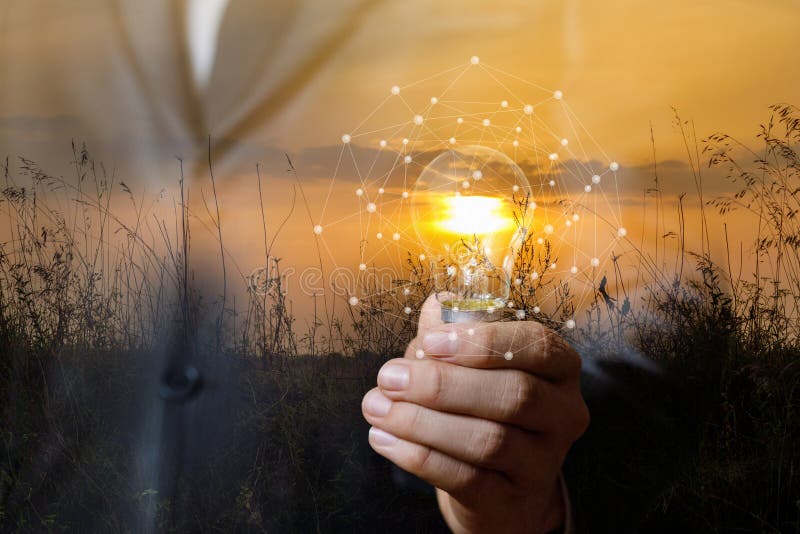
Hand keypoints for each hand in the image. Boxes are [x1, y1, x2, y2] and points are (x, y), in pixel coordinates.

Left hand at [362, 296, 588, 532]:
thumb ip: (455, 333)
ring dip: (422, 422)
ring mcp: (542, 462)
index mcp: (559, 369)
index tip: (430, 342)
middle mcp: (562, 414)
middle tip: (389, 377)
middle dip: (442, 384)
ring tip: (377, 408)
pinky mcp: (511, 501)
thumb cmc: (483, 407)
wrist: (500, 487)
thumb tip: (437, 306)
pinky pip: (466, 479)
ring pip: (488, 440)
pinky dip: (419, 456)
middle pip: (513, 395)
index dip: (483, 342)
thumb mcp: (471, 364)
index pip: (537, 346)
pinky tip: (384, 439)